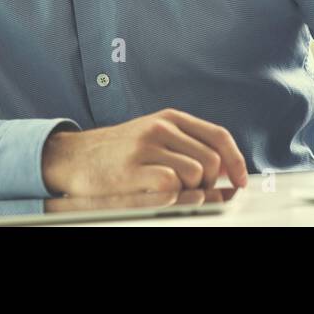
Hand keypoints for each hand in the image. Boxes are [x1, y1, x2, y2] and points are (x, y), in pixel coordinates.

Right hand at [42, 108, 249, 196]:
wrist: (73, 157)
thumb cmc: (118, 153)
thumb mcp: (153, 137)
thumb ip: (187, 147)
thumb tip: (229, 175)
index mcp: (170, 118)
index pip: (218, 136)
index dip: (236, 161)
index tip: (240, 182)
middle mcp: (160, 127)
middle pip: (212, 160)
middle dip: (210, 183)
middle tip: (193, 192)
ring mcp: (146, 146)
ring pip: (196, 174)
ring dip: (190, 191)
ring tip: (168, 192)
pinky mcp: (133, 168)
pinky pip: (172, 186)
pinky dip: (171, 196)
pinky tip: (154, 194)